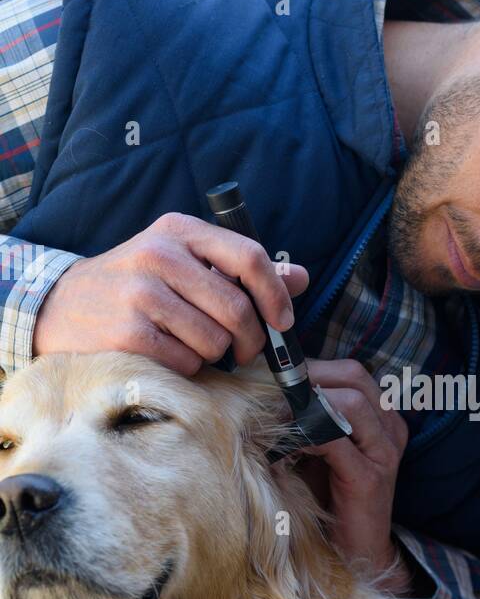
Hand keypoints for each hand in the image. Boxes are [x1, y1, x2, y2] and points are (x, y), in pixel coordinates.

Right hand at [33, 212, 308, 375]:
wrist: (60, 307)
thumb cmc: (135, 286)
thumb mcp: (183, 262)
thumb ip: (240, 269)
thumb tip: (300, 278)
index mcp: (180, 230)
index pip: (249, 257)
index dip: (276, 294)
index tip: (283, 320)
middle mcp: (160, 254)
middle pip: (237, 308)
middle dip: (250, 340)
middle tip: (244, 352)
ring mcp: (141, 293)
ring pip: (215, 340)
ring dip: (214, 355)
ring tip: (192, 346)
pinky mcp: (128, 331)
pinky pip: (187, 361)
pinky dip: (188, 367)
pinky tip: (169, 355)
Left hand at [295, 359, 409, 591]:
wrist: (355, 555)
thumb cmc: (330, 501)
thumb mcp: (319, 451)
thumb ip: (308, 420)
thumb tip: (267, 390)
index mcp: (383, 418)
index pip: (350, 372)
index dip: (311, 370)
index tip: (276, 383)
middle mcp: (391, 429)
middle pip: (353, 376)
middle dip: (307, 381)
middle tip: (272, 397)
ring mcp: (384, 453)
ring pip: (349, 401)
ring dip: (304, 407)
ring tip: (277, 424)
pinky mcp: (369, 478)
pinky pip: (335, 439)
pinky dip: (304, 436)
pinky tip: (284, 452)